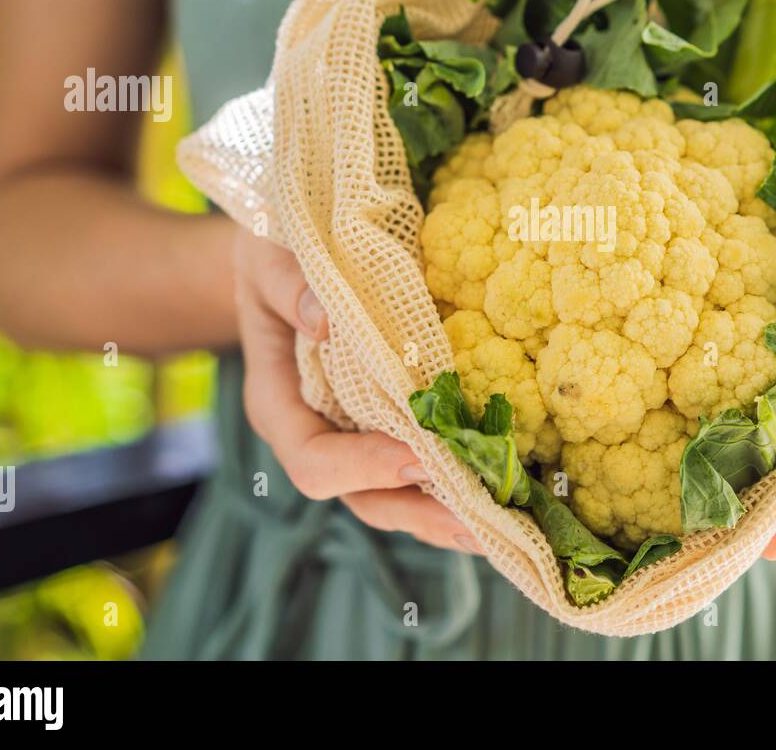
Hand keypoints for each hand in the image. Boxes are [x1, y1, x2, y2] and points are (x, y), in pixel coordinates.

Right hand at [232, 229, 481, 553]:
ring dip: (449, 512)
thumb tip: (328, 320)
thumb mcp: (267, 258)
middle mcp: (318, 433)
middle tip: (479, 524)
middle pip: (363, 497)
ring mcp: (355, 435)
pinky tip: (508, 488)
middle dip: (421, 513)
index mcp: (280, 406)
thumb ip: (287, 285)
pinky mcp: (390, 422)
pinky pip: (422, 466)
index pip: (313, 461)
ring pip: (398, 495)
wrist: (286, 252)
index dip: (363, 467)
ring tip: (507, 523)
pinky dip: (461, 481)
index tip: (416, 457)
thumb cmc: (271, 253)